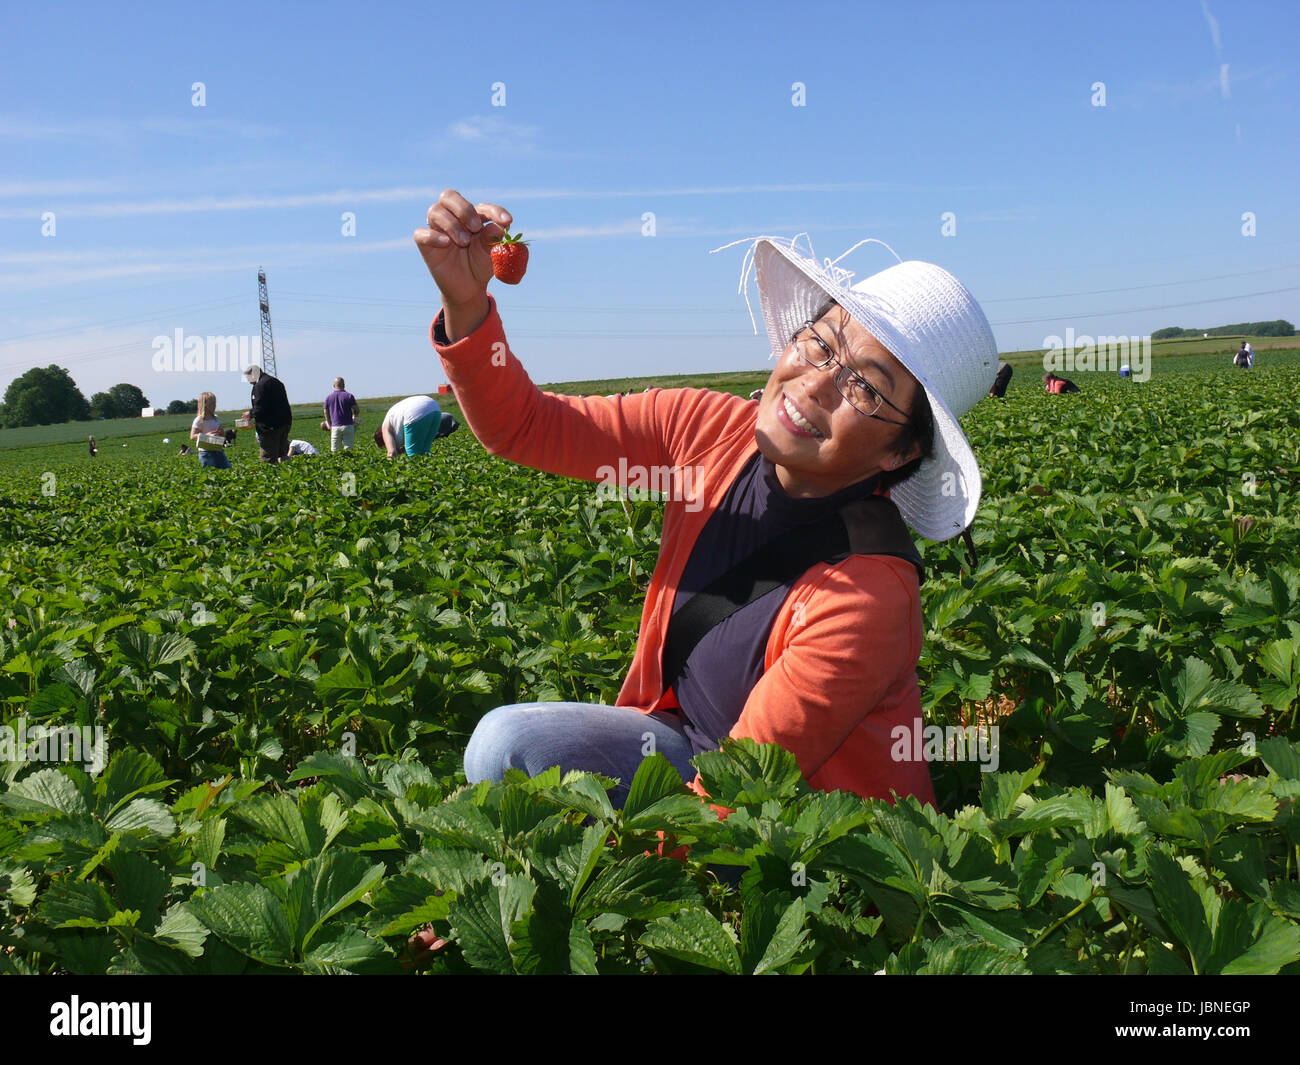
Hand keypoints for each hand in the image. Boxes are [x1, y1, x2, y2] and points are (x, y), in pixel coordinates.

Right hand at [414, 189, 511, 336]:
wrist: (468, 287)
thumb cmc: (480, 265)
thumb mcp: (490, 253)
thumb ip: (492, 239)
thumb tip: (499, 225)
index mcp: (472, 217)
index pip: (480, 207)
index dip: (494, 211)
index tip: (507, 221)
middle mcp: (452, 217)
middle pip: (448, 196)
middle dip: (463, 209)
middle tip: (476, 227)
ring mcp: (437, 229)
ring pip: (435, 211)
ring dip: (451, 224)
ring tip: (464, 241)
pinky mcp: (424, 243)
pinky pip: (420, 233)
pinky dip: (432, 236)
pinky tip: (445, 242)